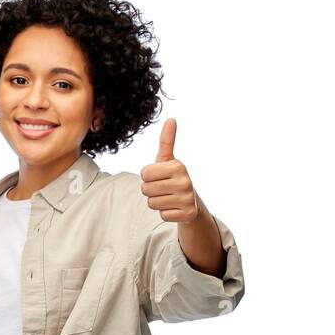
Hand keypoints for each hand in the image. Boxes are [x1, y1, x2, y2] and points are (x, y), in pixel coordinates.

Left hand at [140, 117, 225, 275]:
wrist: (190, 201)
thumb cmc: (172, 178)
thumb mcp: (167, 160)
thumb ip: (166, 141)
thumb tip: (171, 119)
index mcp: (178, 166)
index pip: (144, 174)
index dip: (147, 177)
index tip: (159, 176)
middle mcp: (185, 181)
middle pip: (145, 189)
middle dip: (150, 191)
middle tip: (163, 189)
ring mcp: (187, 199)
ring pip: (152, 204)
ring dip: (157, 202)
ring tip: (168, 197)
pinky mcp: (187, 214)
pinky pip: (162, 215)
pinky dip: (165, 213)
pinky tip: (174, 208)